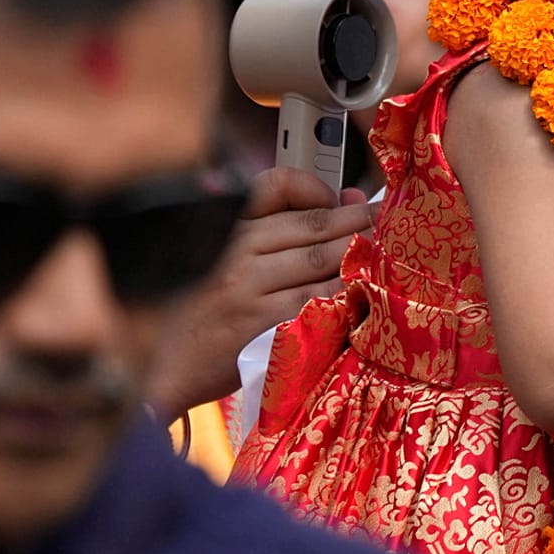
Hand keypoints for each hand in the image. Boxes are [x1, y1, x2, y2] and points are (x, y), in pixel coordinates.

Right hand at [144, 167, 374, 419]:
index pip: (276, 184)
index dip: (318, 188)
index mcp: (228, 228)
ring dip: (360, 258)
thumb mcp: (228, 258)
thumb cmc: (207, 311)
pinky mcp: (263, 326)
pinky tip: (364, 296)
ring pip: (323, 261)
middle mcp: (237, 252)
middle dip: (359, 224)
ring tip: (384, 260)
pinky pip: (319, 302)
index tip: (342, 201)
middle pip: (314, 225)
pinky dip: (348, 296)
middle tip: (387, 229)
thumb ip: (282, 226)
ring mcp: (249, 290)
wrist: (167, 369)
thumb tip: (351, 198)